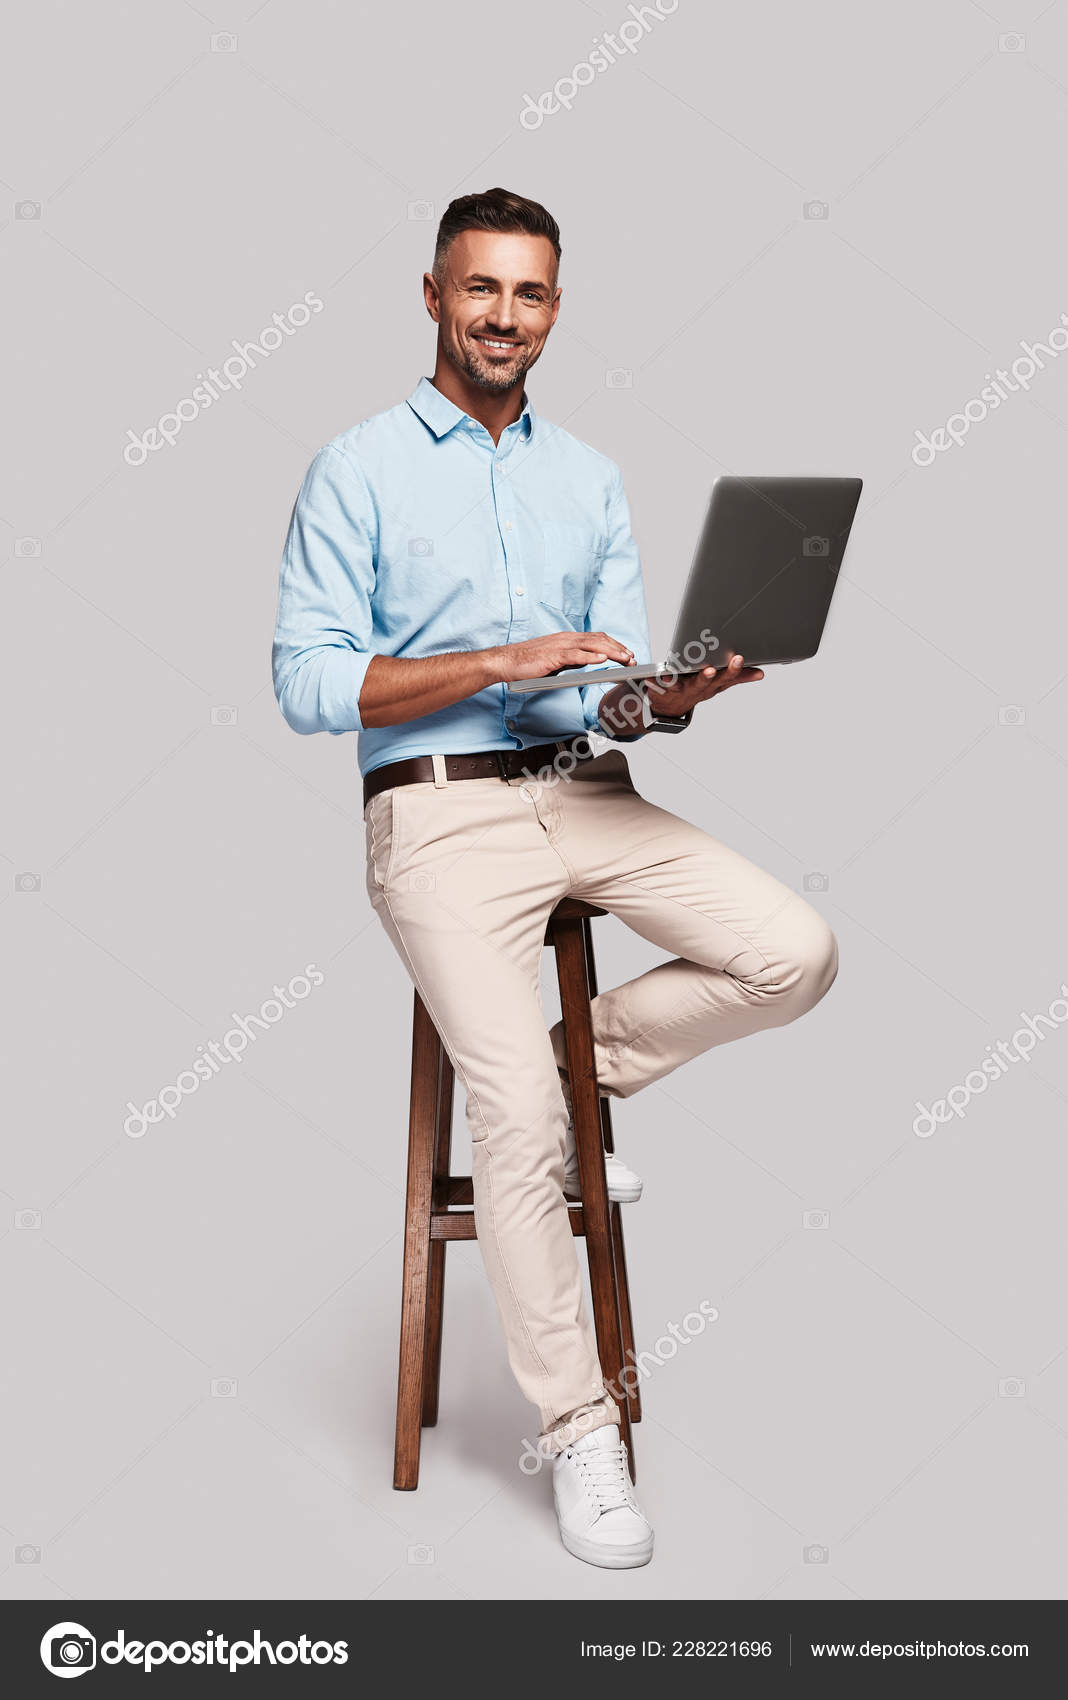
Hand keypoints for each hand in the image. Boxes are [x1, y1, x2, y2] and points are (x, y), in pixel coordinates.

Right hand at [486, 630, 634, 682]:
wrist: (506, 662)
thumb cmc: (528, 663)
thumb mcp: (556, 660)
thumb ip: (572, 659)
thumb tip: (588, 662)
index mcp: (567, 639)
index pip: (597, 638)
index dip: (615, 645)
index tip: (627, 654)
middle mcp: (566, 639)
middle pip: (599, 640)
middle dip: (618, 649)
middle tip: (632, 658)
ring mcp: (560, 646)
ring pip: (591, 645)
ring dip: (611, 652)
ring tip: (624, 658)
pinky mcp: (553, 656)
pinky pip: (575, 655)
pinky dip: (590, 657)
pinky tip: (602, 660)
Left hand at [644, 653, 763, 715]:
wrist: (670, 706)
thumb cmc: (698, 689)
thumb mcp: (720, 684)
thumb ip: (739, 677)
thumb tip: (760, 674)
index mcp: (714, 685)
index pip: (726, 677)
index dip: (733, 669)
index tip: (739, 658)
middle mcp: (699, 689)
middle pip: (706, 682)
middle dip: (710, 676)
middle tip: (712, 669)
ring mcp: (682, 690)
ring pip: (682, 685)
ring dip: (680, 680)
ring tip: (680, 674)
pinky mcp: (665, 690)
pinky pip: (660, 686)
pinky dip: (655, 683)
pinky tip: (651, 677)